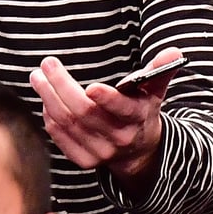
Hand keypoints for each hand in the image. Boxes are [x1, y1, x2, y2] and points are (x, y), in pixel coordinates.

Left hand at [28, 48, 181, 185]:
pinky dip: (49, 117)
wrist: (138, 151)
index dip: (107, 100)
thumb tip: (174, 52)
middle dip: (61, 86)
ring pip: (68, 123)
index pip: (121, 109)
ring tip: (38, 77)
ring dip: (48, 98)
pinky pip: (61, 137)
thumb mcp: (155, 92)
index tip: (92, 86)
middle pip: (84, 112)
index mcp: (137, 118)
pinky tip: (45, 100)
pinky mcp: (84, 161)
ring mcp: (100, 152)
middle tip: (47, 64)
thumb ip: (161, 71)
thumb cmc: (142, 112)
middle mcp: (118, 138)